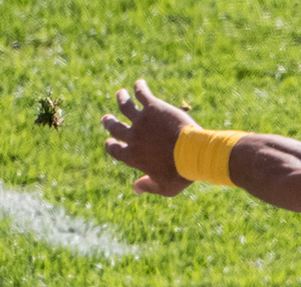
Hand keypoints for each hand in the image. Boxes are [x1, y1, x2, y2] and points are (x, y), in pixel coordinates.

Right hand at [101, 79, 197, 196]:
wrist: (193, 154)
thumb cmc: (180, 174)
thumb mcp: (165, 187)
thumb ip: (149, 186)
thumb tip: (136, 188)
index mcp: (132, 156)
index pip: (115, 150)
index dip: (111, 145)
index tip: (110, 141)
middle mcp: (133, 136)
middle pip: (114, 126)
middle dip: (109, 122)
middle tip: (107, 119)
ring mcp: (142, 120)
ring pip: (125, 106)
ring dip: (121, 99)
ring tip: (120, 94)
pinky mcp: (154, 107)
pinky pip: (142, 93)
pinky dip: (140, 87)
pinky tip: (140, 83)